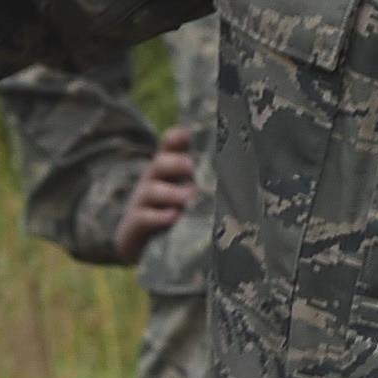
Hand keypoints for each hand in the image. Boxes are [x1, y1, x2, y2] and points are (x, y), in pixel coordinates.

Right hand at [111, 129, 199, 264]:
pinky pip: (143, 218)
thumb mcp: (188, 193)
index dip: (175, 139)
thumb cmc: (173, 212)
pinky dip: (158, 217)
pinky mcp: (135, 224)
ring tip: (188, 196)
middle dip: (174, 163)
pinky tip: (172, 216)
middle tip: (190, 167)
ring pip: (152, 191)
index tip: (186, 134)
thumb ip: (207, 180)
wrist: (140, 243)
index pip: (168, 147)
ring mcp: (141, 202)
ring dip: (170, 192)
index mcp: (166, 169)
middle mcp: (152, 181)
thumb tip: (242, 170)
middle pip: (159, 164)